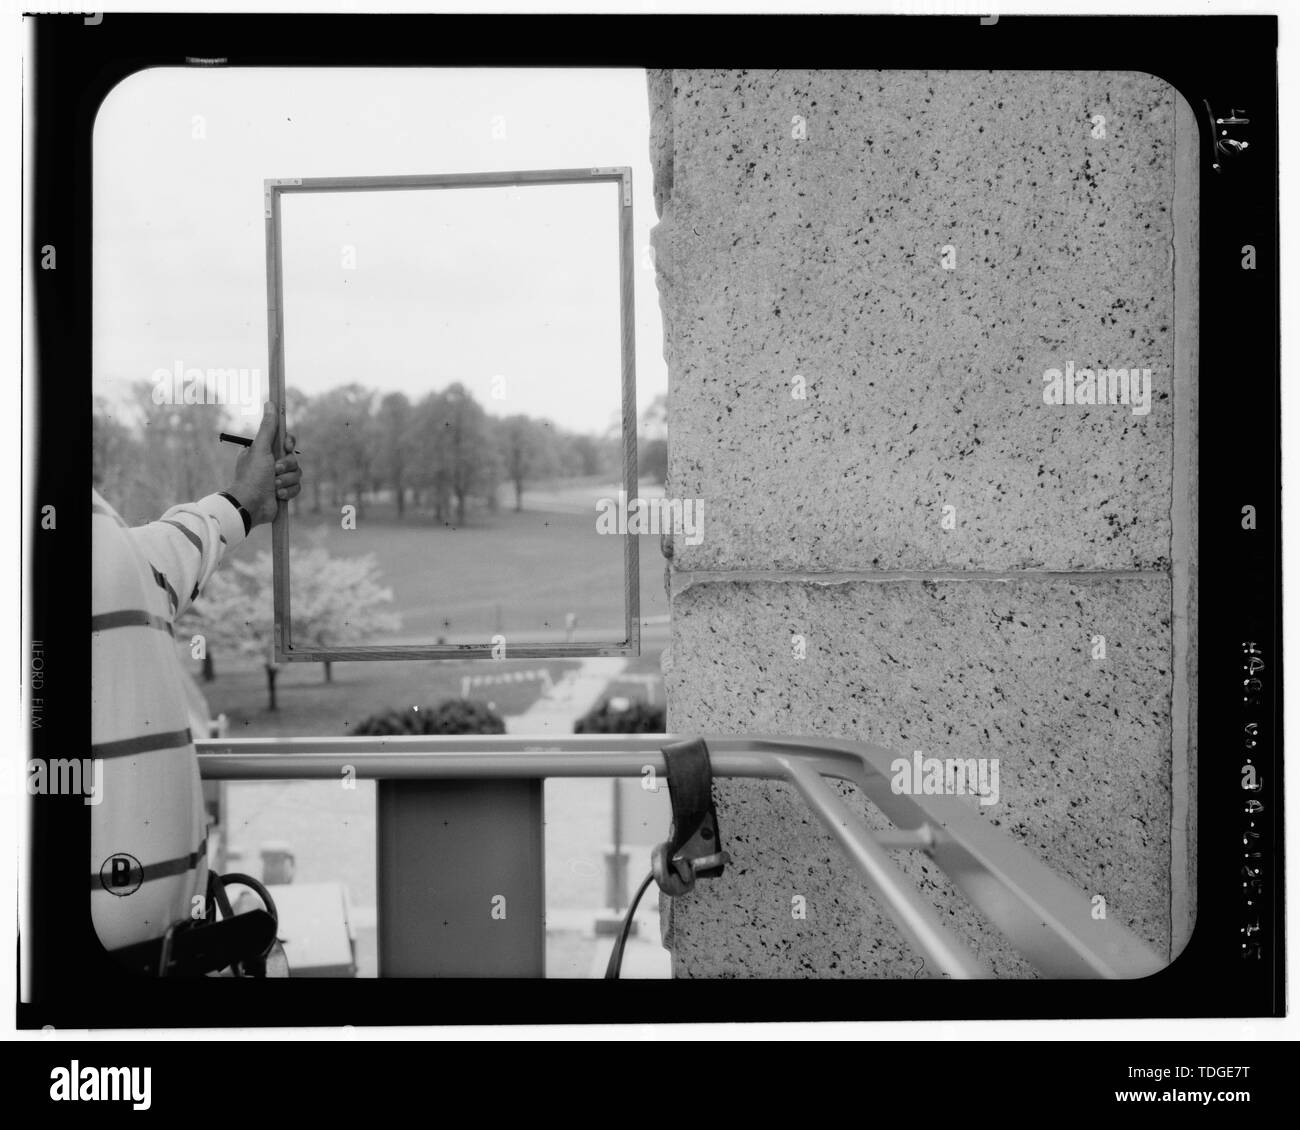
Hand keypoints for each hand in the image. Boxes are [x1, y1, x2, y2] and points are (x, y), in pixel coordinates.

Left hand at [227, 401, 301, 527]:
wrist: (250, 505)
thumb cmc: (252, 476)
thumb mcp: (260, 449)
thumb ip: (268, 428)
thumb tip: (270, 404)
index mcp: (264, 451)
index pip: (285, 441)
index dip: (288, 444)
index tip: (285, 446)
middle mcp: (271, 463)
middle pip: (294, 458)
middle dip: (286, 466)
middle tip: (275, 470)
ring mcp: (278, 478)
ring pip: (297, 473)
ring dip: (286, 480)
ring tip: (274, 486)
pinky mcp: (284, 491)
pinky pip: (297, 487)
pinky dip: (289, 491)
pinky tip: (278, 495)